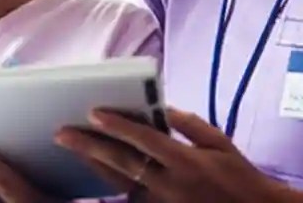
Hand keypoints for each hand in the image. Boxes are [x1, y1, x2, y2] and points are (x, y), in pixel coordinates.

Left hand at [55, 107, 287, 202]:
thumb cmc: (240, 177)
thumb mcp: (220, 143)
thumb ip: (189, 124)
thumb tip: (162, 108)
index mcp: (187, 162)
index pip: (144, 139)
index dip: (118, 125)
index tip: (93, 112)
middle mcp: (171, 185)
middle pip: (122, 163)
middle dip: (90, 147)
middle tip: (63, 134)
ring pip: (119, 184)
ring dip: (95, 166)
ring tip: (73, 150)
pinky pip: (130, 200)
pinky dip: (111, 187)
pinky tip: (96, 174)